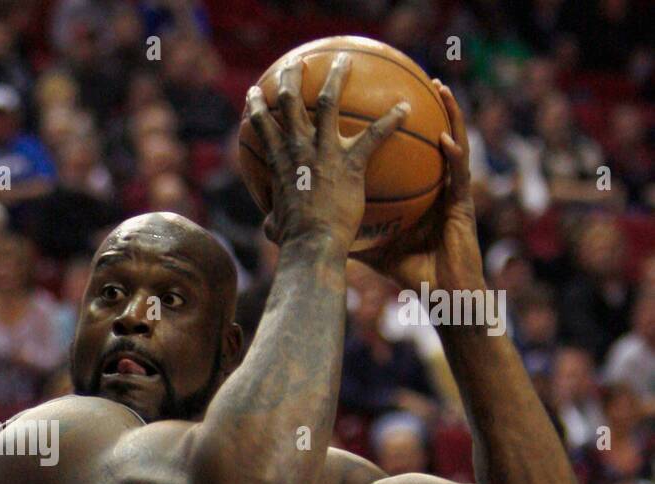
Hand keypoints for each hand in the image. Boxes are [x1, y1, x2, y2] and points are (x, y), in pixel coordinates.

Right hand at [247, 54, 411, 253]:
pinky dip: (391, 119)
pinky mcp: (351, 162)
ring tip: (343, 60)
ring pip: (327, 102)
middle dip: (291, 77)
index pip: (262, 125)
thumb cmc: (294, 241)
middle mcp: (298, 149)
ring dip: (335, 78)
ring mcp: (324, 152)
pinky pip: (375, 134)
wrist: (313, 245)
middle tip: (296, 63)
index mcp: (278, 163)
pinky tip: (405, 107)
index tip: (257, 91)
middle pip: (290, 101)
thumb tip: (270, 225)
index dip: (257, 105)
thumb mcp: (275, 227)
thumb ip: (273, 219)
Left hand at [353, 83, 482, 294]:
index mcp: (415, 191)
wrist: (442, 295)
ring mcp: (451, 192)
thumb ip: (345, 231)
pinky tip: (447, 140)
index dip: (397, 130)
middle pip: (429, 140)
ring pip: (453, 145)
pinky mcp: (463, 205)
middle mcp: (433, 185)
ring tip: (441, 91)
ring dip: (450, 117)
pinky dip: (455, 157)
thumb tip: (311, 228)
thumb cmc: (410, 274)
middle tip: (417, 80)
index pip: (406, 154)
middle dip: (425, 110)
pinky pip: (459, 175)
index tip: (383, 105)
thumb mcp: (370, 247)